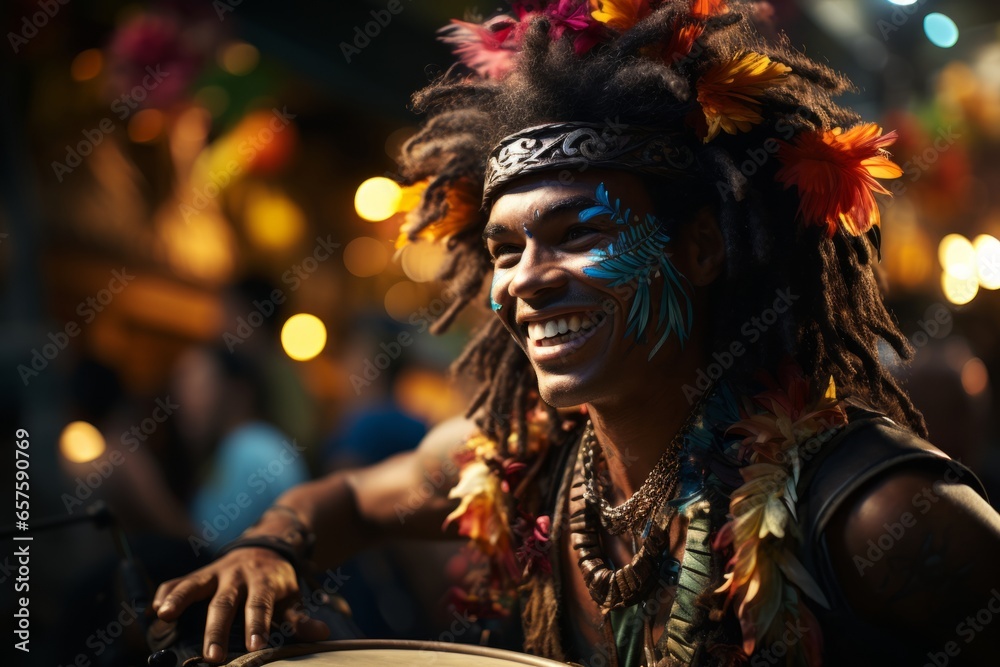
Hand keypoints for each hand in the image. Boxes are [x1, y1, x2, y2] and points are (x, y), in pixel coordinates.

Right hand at [152, 547, 328, 663]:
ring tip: (164, 616)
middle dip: (217, 629)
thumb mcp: (292, 596)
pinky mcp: (200, 573)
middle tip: (212, 657)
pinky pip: (180, 580)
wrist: (265, 546)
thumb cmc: (277, 582)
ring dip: (179, 598)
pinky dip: (167, 592)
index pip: (260, 605)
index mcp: (263, 581)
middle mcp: (237, 575)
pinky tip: (155, 608)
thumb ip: (300, 617)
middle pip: (225, 602)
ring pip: (196, 584)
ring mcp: (216, 572)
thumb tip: (322, 634)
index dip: (258, 626)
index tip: (256, 648)